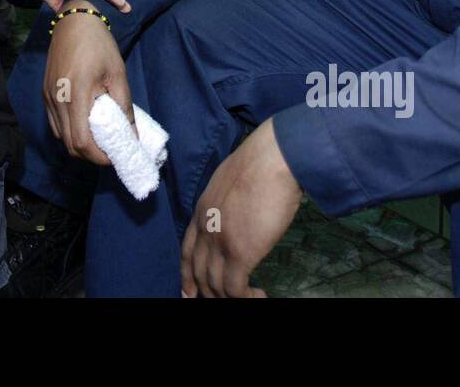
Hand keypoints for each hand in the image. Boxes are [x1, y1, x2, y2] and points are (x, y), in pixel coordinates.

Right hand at [43, 4, 130, 165]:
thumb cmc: (99, 44)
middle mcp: (57, 99)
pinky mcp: (45, 93)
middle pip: (70, 145)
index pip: (82, 142)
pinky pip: (55, 123)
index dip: (98, 157)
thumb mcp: (118, 74)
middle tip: (110, 150)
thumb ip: (125, 107)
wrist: (73, 21)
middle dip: (91, 154)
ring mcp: (48, 97)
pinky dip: (70, 131)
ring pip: (61, 136)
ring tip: (100, 138)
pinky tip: (86, 124)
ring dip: (80, 144)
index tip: (115, 155)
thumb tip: (133, 136)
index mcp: (76, 94)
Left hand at [180, 119, 301, 297]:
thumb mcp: (231, 182)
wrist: (273, 158)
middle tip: (220, 301)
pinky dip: (246, 299)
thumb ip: (227, 204)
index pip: (186, 251)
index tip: (189, 292)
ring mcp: (220, 242)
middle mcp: (205, 228)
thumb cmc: (261, 164)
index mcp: (202, 210)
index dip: (187, 275)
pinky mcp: (240, 253)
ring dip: (229, 298)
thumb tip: (238, 215)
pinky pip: (234, 289)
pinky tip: (260, 296)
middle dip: (207, 293)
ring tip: (249, 299)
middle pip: (198, 272)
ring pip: (214, 285)